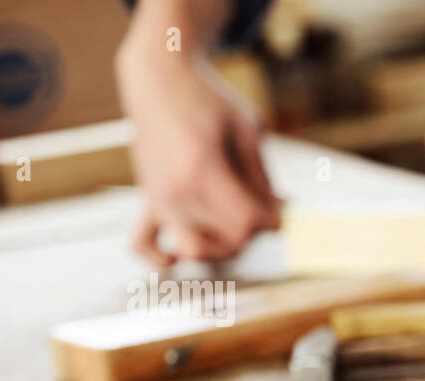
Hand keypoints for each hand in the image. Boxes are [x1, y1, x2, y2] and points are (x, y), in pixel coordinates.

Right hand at [117, 41, 278, 265]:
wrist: (157, 78)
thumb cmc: (206, 99)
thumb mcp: (247, 129)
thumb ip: (263, 177)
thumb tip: (281, 210)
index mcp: (203, 170)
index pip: (247, 222)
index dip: (273, 220)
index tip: (282, 205)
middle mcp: (176, 191)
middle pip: (229, 241)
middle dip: (254, 231)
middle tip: (260, 207)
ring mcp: (158, 198)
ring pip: (195, 252)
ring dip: (221, 249)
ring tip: (233, 225)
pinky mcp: (147, 199)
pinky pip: (142, 245)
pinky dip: (161, 259)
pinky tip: (181, 256)